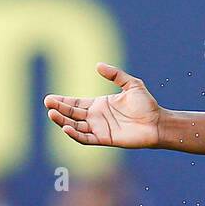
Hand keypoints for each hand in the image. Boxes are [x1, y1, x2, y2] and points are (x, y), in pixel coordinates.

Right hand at [44, 63, 161, 148]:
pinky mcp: (105, 139)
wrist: (157, 122)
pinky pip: (86, 138)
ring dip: (63, 121)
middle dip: (59, 109)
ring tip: (52, 114)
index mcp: (99, 105)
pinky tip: (66, 128)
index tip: (50, 98)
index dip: (63, 101)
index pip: (76, 103)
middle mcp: (97, 118)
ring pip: (76, 126)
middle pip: (72, 114)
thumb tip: (97, 66)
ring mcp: (100, 129)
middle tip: (47, 104)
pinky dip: (75, 135)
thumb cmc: (146, 104)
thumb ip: (115, 75)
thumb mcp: (131, 84)